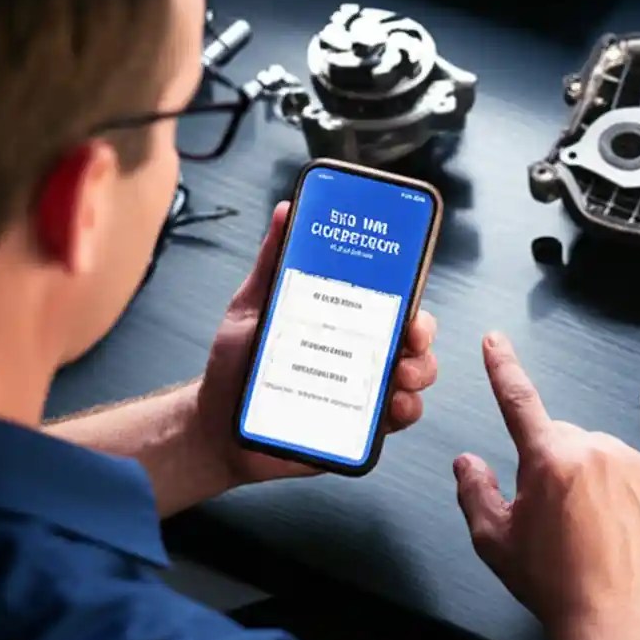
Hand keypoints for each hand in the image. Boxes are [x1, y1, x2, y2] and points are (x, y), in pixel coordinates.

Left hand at [195, 202, 437, 484]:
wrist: (216, 427)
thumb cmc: (236, 366)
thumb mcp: (252, 305)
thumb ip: (273, 261)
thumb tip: (286, 210)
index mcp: (345, 320)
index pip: (391, 300)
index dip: (409, 292)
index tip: (408, 290)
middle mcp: (362, 353)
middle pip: (414, 338)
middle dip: (423, 334)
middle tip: (410, 337)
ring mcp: (366, 390)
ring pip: (416, 376)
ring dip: (420, 372)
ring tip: (400, 376)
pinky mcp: (361, 428)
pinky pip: (398, 419)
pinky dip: (404, 411)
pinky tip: (391, 407)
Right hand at [454, 332, 639, 639]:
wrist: (611, 614)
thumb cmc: (557, 582)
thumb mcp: (495, 539)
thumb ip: (474, 491)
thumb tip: (467, 463)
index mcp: (549, 460)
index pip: (518, 399)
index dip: (503, 366)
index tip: (496, 342)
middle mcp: (591, 451)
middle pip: (558, 436)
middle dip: (549, 462)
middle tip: (549, 510)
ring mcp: (627, 462)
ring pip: (592, 450)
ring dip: (583, 474)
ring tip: (583, 523)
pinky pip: (623, 465)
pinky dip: (614, 484)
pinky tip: (608, 520)